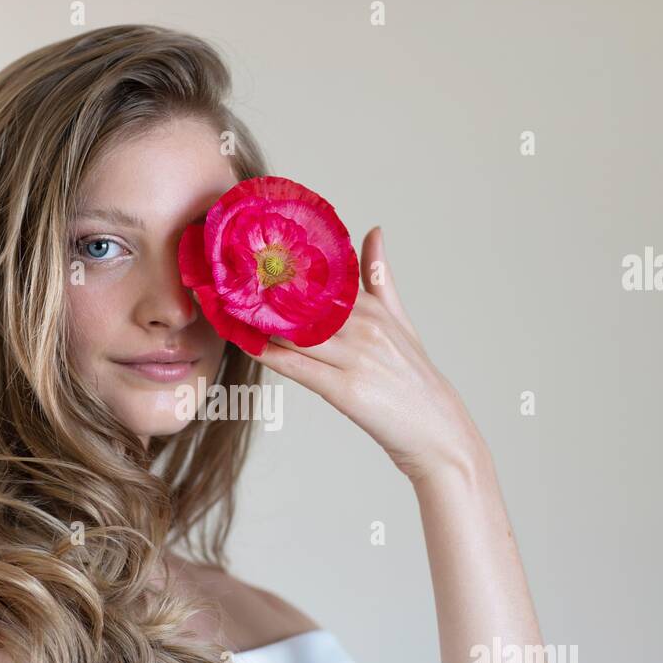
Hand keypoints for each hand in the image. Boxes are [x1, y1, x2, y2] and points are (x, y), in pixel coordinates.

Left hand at [251, 226, 486, 483]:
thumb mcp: (400, 322)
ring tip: (225, 305)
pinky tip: (247, 344)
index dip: (284, 266)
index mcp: (372, 309)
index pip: (321, 278)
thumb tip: (374, 231)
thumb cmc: (413, 378)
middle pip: (303, 301)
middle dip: (263, 289)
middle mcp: (363, 327)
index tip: (251, 252)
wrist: (437, 430)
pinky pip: (298, 367)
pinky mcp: (345, 389)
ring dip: (258, 320)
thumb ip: (381, 279)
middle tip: (226, 275)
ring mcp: (355, 358)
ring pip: (295, 332)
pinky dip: (270, 355)